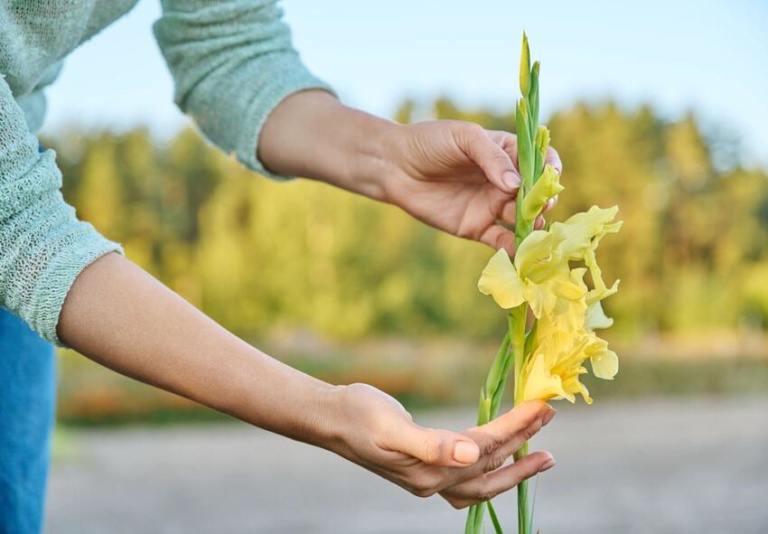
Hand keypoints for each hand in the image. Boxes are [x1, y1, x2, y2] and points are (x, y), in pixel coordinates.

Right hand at [326, 383, 555, 508]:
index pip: (485, 448)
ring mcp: (429, 479)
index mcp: (429, 471)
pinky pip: (468, 478)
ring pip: (483, 479)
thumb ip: (432, 444)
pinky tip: (497, 462)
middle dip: (524, 442)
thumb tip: (473, 454)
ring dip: (515, 464)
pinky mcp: (424, 469)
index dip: (515, 427)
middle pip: (490, 464)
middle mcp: (433, 481)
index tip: (542, 405)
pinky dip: (490, 470)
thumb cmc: (357, 415)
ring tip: (542, 454)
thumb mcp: (391, 427)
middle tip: (550, 416)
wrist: (329, 419)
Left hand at [383, 120, 561, 253]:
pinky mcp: (476, 228)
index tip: (549, 178)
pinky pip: (501, 241)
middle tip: (539, 207)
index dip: (550, 170)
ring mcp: (492, 206)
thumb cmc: (430, 142)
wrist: (395, 166)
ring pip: (522, 220)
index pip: (541, 161)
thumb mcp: (464, 137)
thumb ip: (491, 157)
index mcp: (507, 153)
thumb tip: (515, 184)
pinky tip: (518, 252)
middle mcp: (504, 181)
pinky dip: (513, 248)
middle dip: (543, 202)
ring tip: (532, 229)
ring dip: (532, 226)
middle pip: (535, 195)